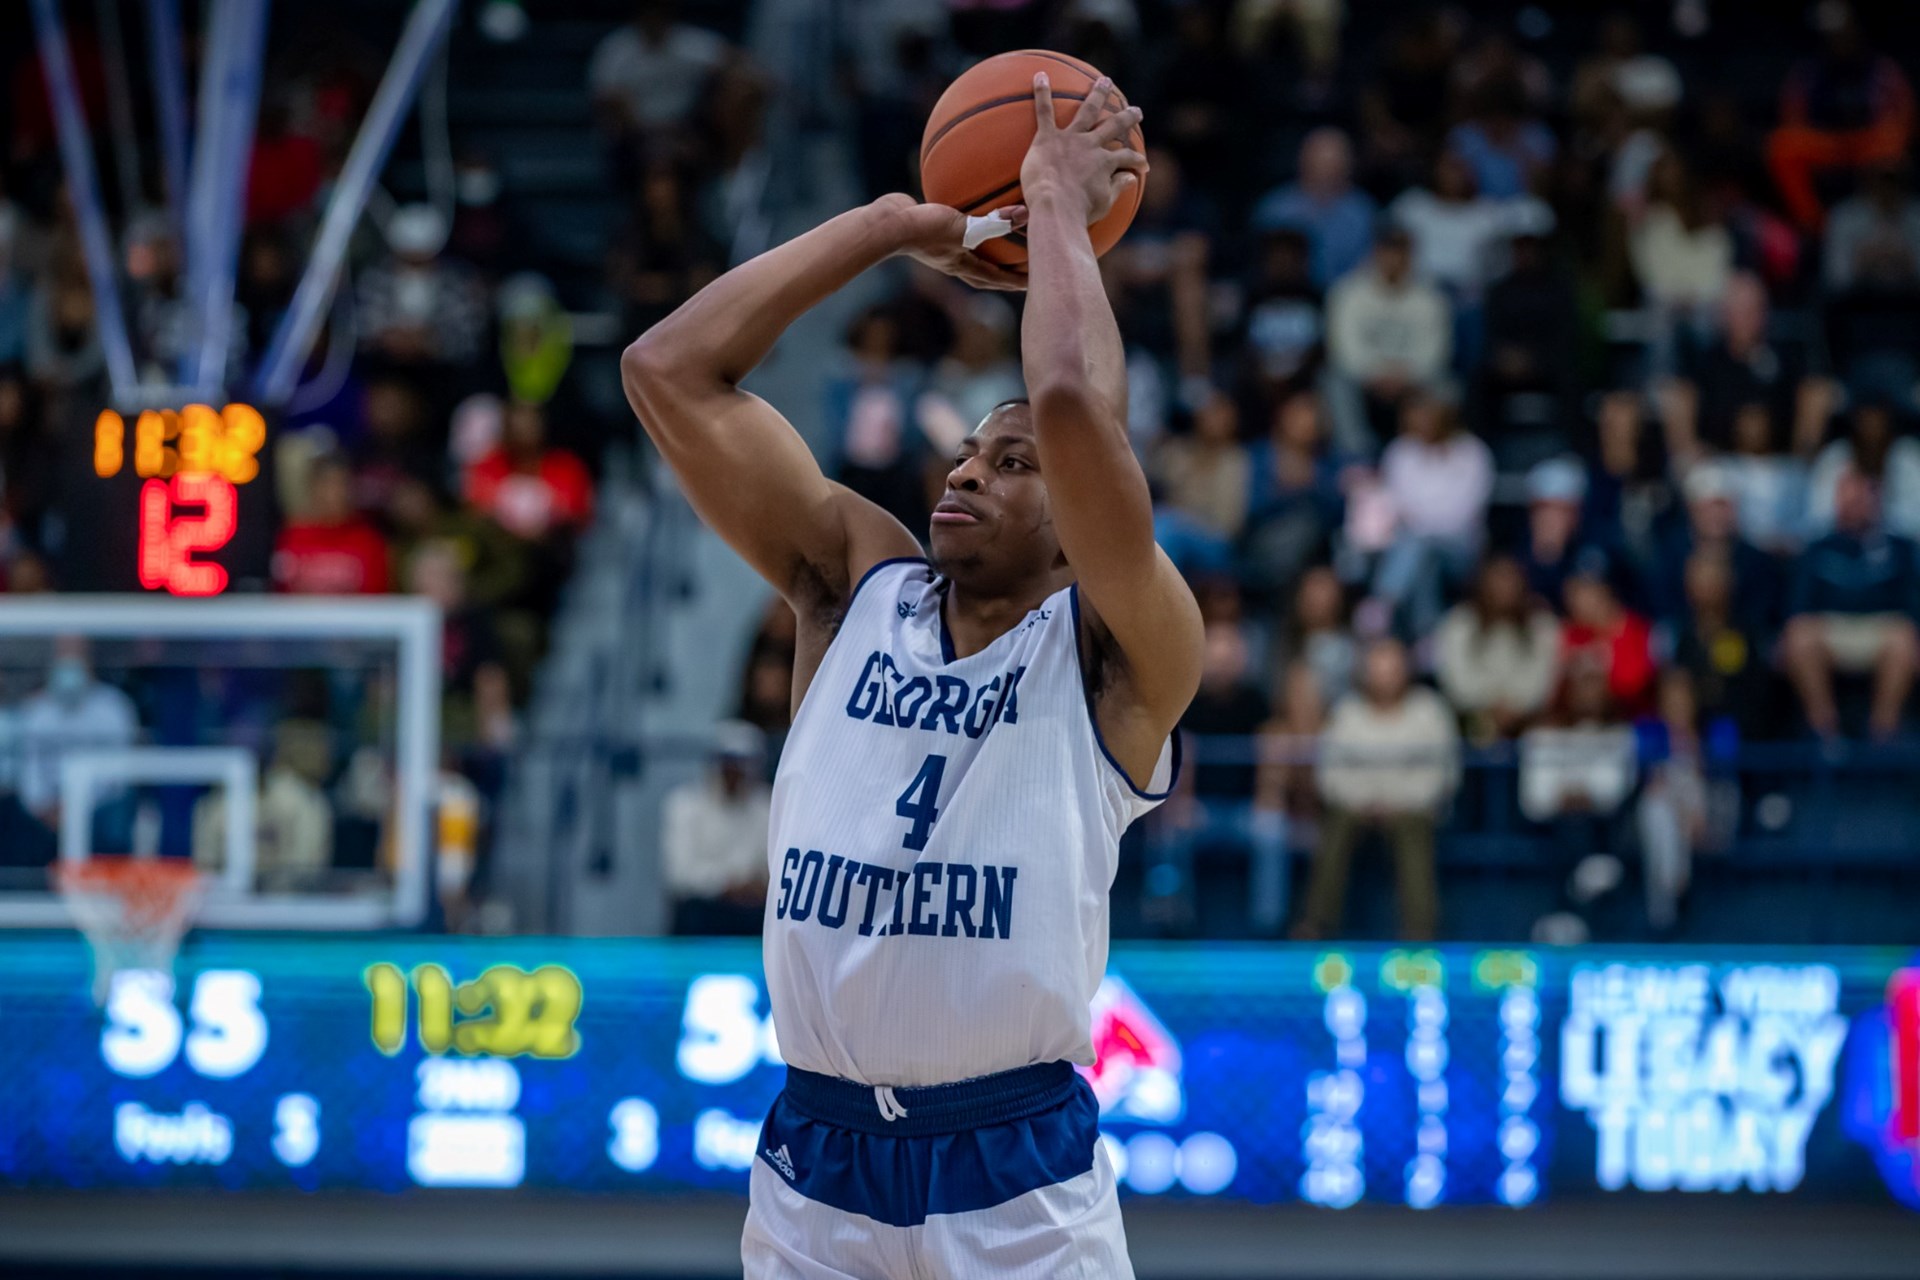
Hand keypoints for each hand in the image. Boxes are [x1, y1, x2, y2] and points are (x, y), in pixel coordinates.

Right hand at [880, 196, 1029, 291]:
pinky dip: (968, 226)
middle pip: (984, 273)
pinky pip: (956, 231)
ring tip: (999, 246)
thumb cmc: (923, 230)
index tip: (1035, 285)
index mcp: (962, 265)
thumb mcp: (961, 227)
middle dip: (1003, 276)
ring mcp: (939, 248)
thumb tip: (1024, 215)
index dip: (1016, 282)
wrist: (886, 224)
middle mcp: (952, 260)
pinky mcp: (929, 232)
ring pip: (970, 253)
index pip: (996, 278)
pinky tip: (969, 211)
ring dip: (985, 252)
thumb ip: (992, 222)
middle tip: (1021, 273)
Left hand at [1020, 73, 1145, 222]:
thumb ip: (1117, 188)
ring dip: (1098, 95)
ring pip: (1088, 111)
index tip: (1142, 167)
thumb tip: (1131, 178)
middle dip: (1126, 118)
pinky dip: (1042, 93)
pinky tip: (1040, 75)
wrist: (1055, 209)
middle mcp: (1091, 145)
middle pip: (1113, 126)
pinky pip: (1044, 111)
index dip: (1137, 162)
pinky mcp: (1048, 138)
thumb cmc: (1078, 212)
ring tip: (1105, 82)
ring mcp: (1070, 139)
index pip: (1127, 157)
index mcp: (1105, 162)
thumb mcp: (1104, 203)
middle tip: (1136, 110)